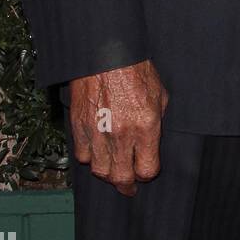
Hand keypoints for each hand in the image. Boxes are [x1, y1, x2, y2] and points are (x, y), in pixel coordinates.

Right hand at [68, 59, 168, 195]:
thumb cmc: (136, 69)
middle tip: (128, 186)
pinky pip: (83, 156)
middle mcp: (121, 134)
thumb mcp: (159, 93)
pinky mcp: (79, 127)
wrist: (106, 52)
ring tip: (113, 169)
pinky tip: (97, 152)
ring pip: (100, 171)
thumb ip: (158, 120)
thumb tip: (153, 139)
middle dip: (127, 185)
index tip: (146, 171)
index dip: (147, 174)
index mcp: (145, 125)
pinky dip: (90, 158)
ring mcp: (98, 132)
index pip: (147, 170)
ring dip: (108, 173)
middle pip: (121, 178)